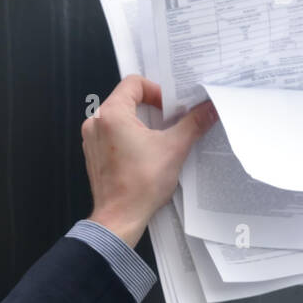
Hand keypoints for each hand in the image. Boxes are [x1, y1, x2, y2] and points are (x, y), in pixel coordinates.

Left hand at [81, 74, 217, 247]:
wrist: (120, 219)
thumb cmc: (139, 186)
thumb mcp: (174, 149)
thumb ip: (193, 123)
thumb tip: (209, 108)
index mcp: (111, 114)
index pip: (134, 83)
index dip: (155, 90)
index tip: (169, 107)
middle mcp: (96, 124)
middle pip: (126, 99)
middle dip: (151, 108)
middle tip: (169, 121)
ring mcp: (92, 141)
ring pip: (119, 118)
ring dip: (140, 123)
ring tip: (158, 138)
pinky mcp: (94, 156)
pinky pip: (112, 136)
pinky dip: (129, 138)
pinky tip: (145, 153)